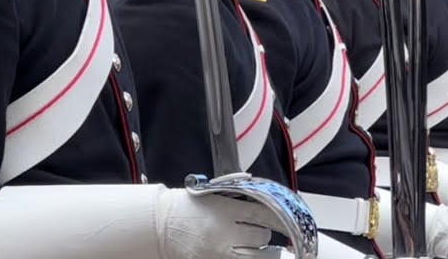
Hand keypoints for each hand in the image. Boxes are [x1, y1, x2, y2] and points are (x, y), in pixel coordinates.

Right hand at [156, 189, 280, 257]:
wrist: (158, 226)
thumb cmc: (187, 207)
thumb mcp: (214, 195)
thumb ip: (241, 201)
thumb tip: (268, 206)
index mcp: (225, 210)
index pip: (264, 215)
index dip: (281, 220)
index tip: (289, 223)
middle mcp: (224, 233)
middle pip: (261, 238)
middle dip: (265, 238)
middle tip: (263, 236)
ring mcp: (217, 253)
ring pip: (254, 258)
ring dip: (262, 255)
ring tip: (266, 253)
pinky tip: (247, 256)